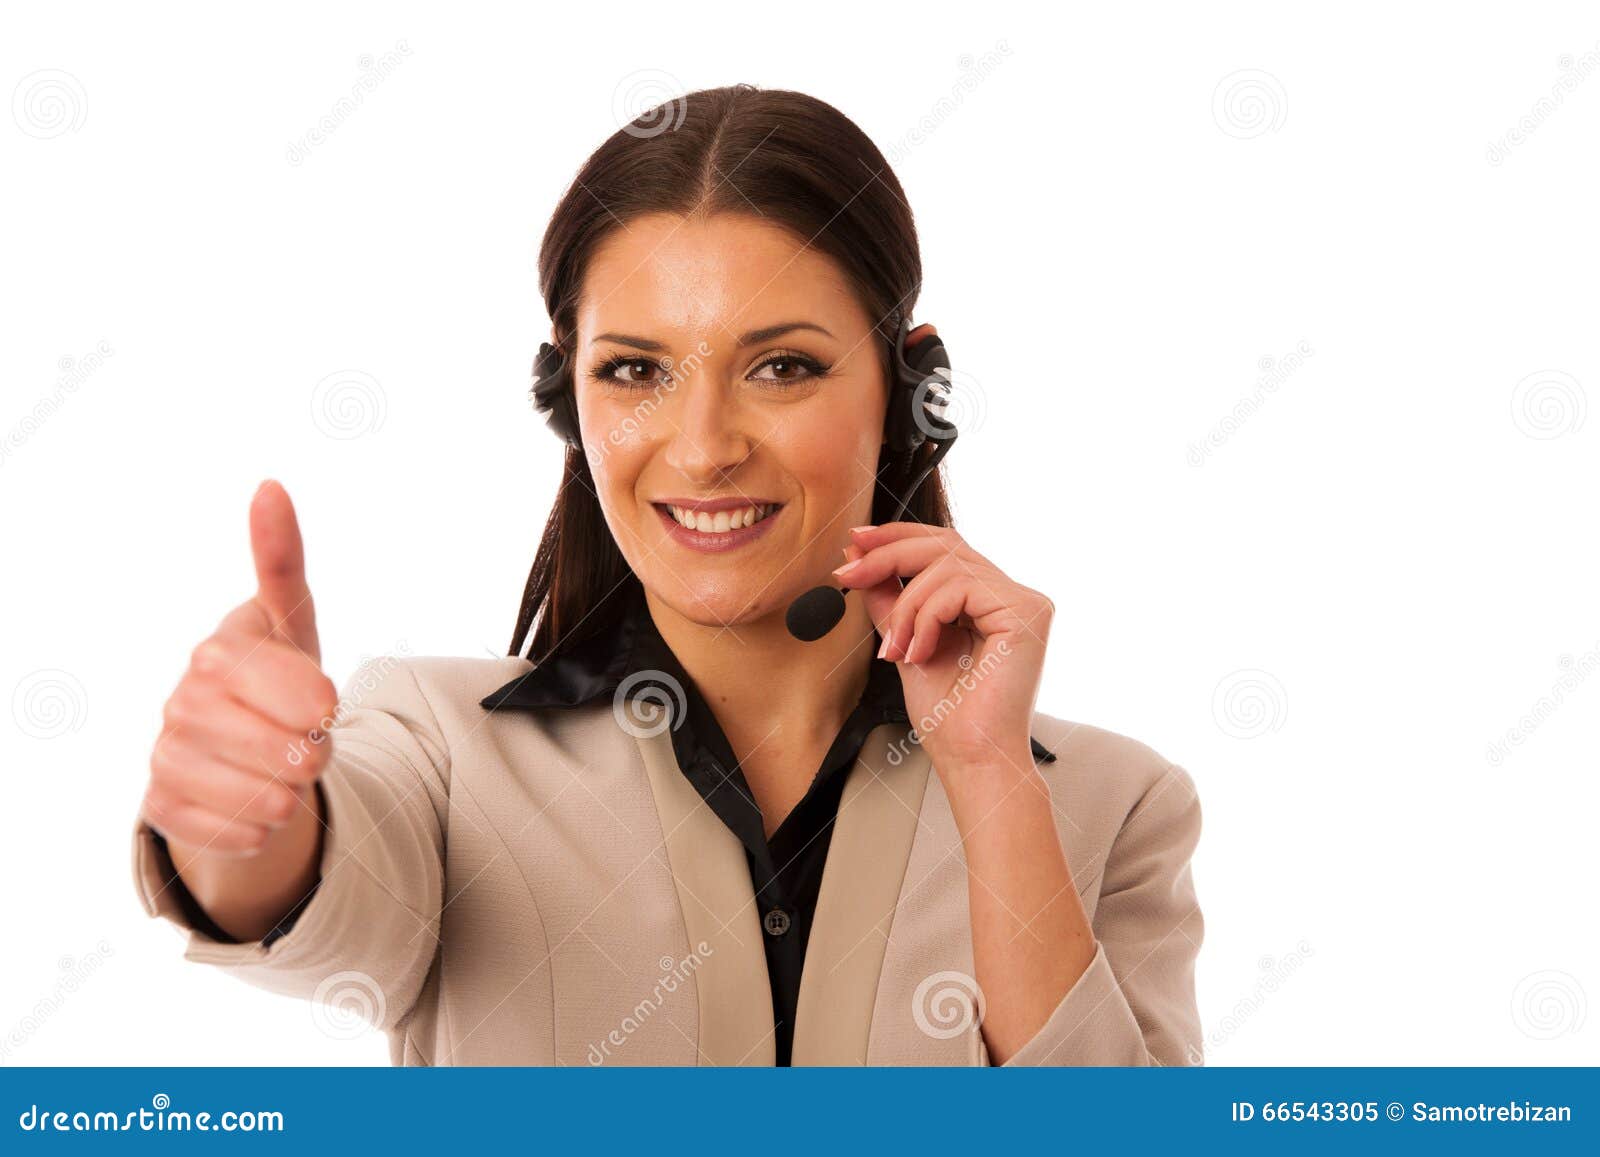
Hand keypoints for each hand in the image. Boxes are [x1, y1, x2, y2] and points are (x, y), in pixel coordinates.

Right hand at [140, 480, 338, 857]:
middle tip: (316, 747)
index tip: (329, 707)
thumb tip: (269, 486)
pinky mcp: (163, 805)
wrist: (242, 743)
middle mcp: (184, 700)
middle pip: (274, 747)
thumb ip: (282, 560)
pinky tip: (261, 808)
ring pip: (254, 796)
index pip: (281, 682)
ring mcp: (168, 754)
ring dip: (290, 795)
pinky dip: (257, 830)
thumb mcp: (290, 620)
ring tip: (291, 778)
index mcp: (220, 651)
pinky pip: (224, 832)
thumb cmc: (276, 674)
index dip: (314, 703)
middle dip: (312, 754)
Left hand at [833, 522, 1053, 775]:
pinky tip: (919, 654)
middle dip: (888, 555)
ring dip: (906, 608)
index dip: (898, 537)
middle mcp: (1011, 594)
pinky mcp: (1026, 612)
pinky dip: (926, 618)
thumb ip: (890, 600)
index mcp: (988, 599)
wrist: (971, 758)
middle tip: (848, 575)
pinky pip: (959, 587)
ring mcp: (1023, 601)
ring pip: (946, 566)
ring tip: (896, 650)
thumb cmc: (947, 716)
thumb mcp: (904, 642)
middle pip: (944, 545)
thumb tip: (857, 557)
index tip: (854, 544)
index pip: (944, 547)